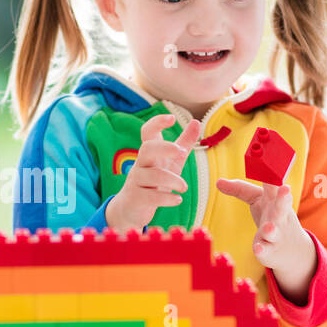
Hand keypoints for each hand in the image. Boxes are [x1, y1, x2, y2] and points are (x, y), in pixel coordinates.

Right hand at [105, 114, 202, 231]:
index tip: (172, 118)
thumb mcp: (171, 162)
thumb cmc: (154, 182)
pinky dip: (167, 198)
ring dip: (173, 180)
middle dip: (165, 148)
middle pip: (147, 148)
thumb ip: (183, 143)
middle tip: (183, 153)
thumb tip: (195, 122)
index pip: (147, 132)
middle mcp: (141, 164)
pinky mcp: (136, 198)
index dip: (157, 122)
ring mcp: (136, 181)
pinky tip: (178, 199)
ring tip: (184, 187)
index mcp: (149, 153)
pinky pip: (150, 196)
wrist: (130, 209)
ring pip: (152, 175)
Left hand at [215, 177, 316, 303]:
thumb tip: (218, 181)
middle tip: (285, 188)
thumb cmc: (271, 216)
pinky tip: (257, 248)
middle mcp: (279, 215)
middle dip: (284, 197)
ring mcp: (276, 233)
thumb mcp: (258, 200)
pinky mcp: (271, 250)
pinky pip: (266, 250)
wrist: (291, 249)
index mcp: (274, 199)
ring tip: (268, 228)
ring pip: (274, 230)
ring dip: (272, 229)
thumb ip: (240, 190)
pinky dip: (262, 249)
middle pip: (282, 205)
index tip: (269, 158)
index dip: (272, 171)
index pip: (274, 183)